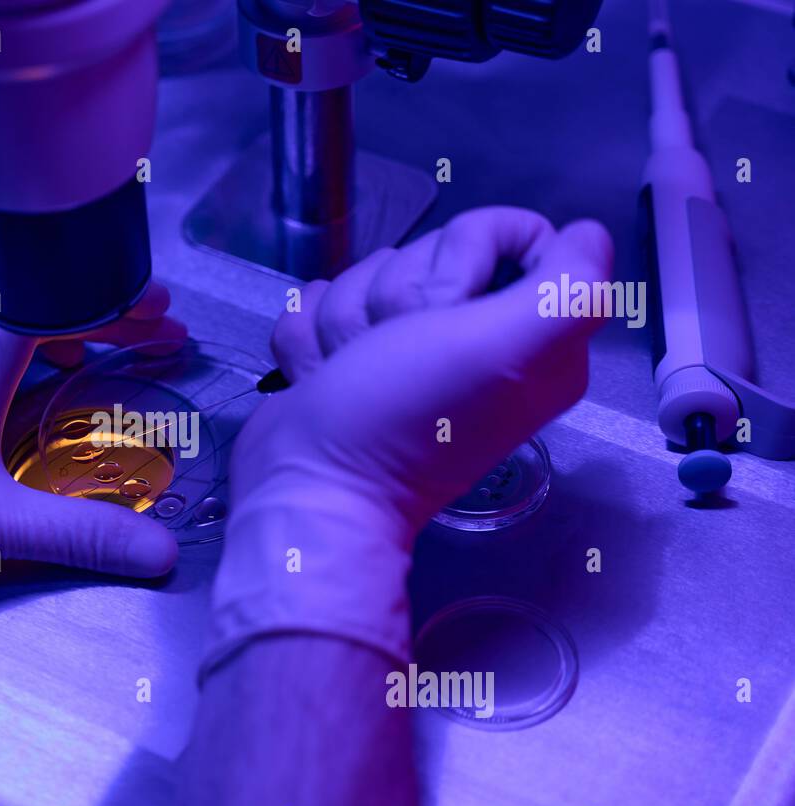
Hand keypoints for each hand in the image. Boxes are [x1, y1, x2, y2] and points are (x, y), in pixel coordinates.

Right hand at [207, 208, 613, 667]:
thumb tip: (584, 234)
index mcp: (531, 336)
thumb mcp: (509, 349)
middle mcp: (475, 339)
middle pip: (426, 251)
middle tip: (395, 353)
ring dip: (347, 322)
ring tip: (354, 374)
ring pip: (366, 275)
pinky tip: (324, 378)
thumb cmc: (408, 418)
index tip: (449, 311)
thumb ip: (571, 287)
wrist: (311, 484)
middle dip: (395, 296)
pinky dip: (310, 340)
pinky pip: (320, 303)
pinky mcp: (347, 357)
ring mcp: (404, 347)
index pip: (502, 232)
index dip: (461, 258)